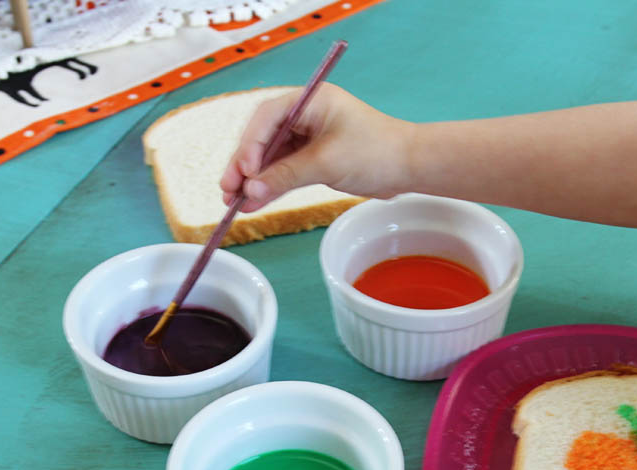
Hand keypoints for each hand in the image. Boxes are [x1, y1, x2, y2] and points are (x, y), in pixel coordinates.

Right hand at [220, 83, 412, 212]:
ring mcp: (310, 137)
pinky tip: (253, 203)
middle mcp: (306, 115)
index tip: (242, 172)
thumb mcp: (326, 163)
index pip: (267, 118)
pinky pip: (285, 171)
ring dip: (254, 180)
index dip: (250, 145)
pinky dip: (271, 186)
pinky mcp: (315, 158)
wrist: (409, 167)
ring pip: (272, 157)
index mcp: (310, 101)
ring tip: (233, 202)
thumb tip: (250, 192)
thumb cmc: (375, 153)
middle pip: (264, 138)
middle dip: (245, 166)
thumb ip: (286, 176)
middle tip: (228, 190)